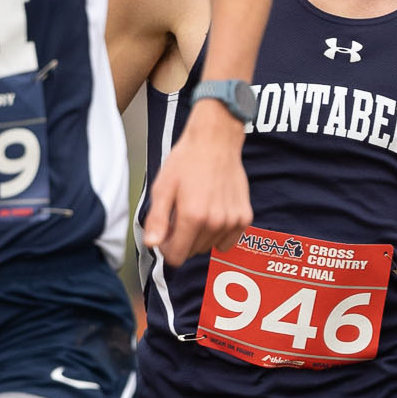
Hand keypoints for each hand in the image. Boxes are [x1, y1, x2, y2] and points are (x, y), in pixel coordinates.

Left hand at [141, 103, 249, 264]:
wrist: (215, 141)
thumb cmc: (187, 161)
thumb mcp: (163, 188)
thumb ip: (156, 220)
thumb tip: (152, 244)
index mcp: (192, 216)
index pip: (176, 257)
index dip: (166, 247)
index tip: (166, 233)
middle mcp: (214, 222)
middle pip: (192, 252)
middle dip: (182, 239)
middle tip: (180, 214)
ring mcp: (231, 221)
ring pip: (209, 246)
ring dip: (200, 235)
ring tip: (198, 209)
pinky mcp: (244, 217)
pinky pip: (227, 241)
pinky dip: (218, 233)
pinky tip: (213, 214)